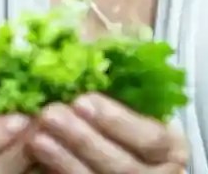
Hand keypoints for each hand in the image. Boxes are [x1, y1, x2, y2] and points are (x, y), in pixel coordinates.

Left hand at [27, 94, 189, 172]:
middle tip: (50, 114)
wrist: (117, 157)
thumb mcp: (132, 106)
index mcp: (171, 148)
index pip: (151, 137)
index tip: (82, 101)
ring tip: (36, 136)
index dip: (117, 121)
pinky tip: (40, 157)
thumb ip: (118, 85)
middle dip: (84, 140)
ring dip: (66, 160)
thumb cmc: (124, 125)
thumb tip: (81, 46)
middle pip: (124, 166)